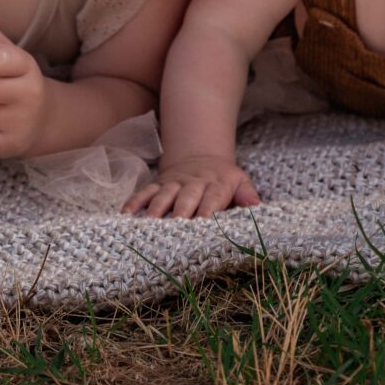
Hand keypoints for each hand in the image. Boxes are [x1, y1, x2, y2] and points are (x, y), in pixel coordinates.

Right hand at [125, 155, 260, 217]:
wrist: (202, 156)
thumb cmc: (224, 179)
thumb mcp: (240, 181)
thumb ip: (248, 194)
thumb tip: (258, 206)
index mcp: (217, 184)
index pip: (213, 198)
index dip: (208, 210)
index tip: (203, 224)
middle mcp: (195, 183)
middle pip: (187, 197)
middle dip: (181, 211)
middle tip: (174, 227)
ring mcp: (175, 183)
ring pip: (165, 194)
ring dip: (156, 208)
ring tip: (148, 223)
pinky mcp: (159, 183)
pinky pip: (146, 191)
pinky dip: (135, 201)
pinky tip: (126, 214)